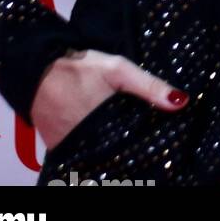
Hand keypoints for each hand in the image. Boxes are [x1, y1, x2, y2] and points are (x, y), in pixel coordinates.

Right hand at [31, 47, 187, 150]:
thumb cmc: (82, 67)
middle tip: (144, 140)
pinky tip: (104, 141)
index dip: (145, 141)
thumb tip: (181, 103)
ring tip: (127, 142)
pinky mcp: (58, 147)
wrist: (38, 69)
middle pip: (116, 150)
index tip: (159, 140)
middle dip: (129, 146)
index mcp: (107, 121)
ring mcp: (71, 145)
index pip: (134, 142)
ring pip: (98, 153)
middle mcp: (88, 139)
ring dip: (110, 148)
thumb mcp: (119, 69)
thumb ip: (150, 86)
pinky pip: (79, 152)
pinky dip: (91, 148)